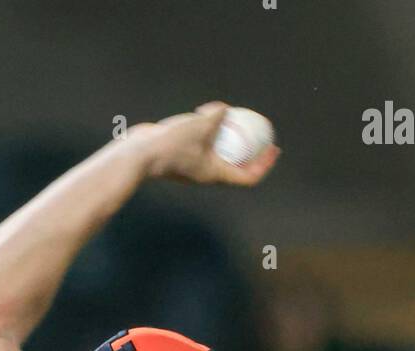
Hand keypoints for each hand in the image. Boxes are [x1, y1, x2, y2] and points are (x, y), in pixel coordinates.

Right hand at [133, 101, 279, 186]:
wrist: (141, 153)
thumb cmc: (172, 145)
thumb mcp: (202, 125)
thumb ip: (218, 116)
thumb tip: (226, 109)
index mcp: (216, 174)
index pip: (248, 177)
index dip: (264, 165)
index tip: (274, 150)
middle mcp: (206, 174)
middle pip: (235, 167)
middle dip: (250, 152)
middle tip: (260, 135)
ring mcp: (193, 166)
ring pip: (217, 154)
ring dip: (227, 139)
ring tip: (232, 119)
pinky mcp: (181, 156)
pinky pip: (201, 144)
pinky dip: (208, 131)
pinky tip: (204, 114)